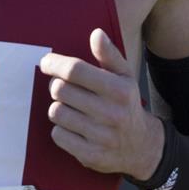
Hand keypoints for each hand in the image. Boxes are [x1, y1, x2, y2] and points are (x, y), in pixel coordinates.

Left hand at [39, 29, 161, 178]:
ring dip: (59, 108)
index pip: (75, 70)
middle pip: (60, 90)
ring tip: (72, 108)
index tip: (47, 62)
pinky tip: (74, 127)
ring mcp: (100, 136)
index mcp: (120, 90)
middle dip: (57, 86)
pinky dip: (61, 129)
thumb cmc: (126, 105)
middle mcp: (111, 114)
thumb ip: (110, 55)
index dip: (55, 63)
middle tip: (64, 88)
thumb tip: (96, 34)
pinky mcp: (90, 155)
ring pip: (56, 112)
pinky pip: (58, 134)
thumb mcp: (125, 78)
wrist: (142, 147)